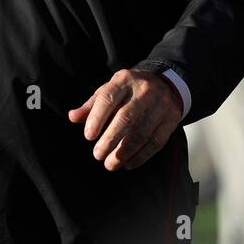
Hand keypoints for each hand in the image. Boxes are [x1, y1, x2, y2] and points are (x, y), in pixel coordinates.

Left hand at [68, 69, 182, 170]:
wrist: (165, 83)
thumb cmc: (129, 91)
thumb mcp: (109, 90)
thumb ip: (91, 105)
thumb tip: (72, 117)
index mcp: (124, 80)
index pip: (108, 98)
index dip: (97, 118)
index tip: (88, 136)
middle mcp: (144, 91)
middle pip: (126, 117)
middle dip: (110, 139)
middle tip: (97, 155)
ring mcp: (160, 105)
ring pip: (142, 132)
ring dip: (124, 152)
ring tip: (110, 164)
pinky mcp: (171, 119)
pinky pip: (156, 141)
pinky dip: (141, 155)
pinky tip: (129, 164)